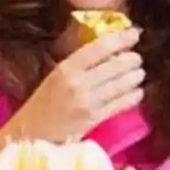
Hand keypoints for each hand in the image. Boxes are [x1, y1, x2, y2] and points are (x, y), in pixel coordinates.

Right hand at [12, 27, 144, 141]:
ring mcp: (89, 102)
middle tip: (136, 58)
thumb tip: (110, 49)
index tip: (135, 34)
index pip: (100, 47)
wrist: (31, 136)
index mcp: (66, 67)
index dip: (122, 38)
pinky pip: (123, 103)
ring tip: (138, 73)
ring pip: (123, 83)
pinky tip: (137, 92)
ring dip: (136, 76)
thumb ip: (79, 63)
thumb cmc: (42, 103)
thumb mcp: (56, 76)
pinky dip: (134, 96)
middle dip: (132, 59)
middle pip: (117, 64)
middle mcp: (79, 83)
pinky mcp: (96, 119)